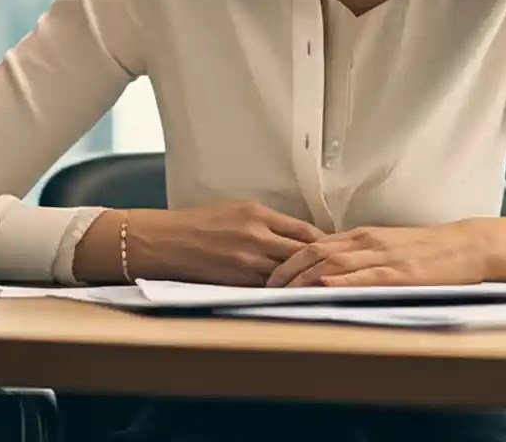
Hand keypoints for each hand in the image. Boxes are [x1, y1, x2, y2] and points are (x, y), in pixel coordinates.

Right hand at [125, 201, 324, 286]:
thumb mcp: (236, 210)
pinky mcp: (238, 281)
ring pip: (291, 274)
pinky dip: (285, 291)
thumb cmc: (198, 223)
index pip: (305, 230)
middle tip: (339, 272)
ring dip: (307, 280)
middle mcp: (257, 236)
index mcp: (258, 214)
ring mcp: (248, 261)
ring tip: (325, 287)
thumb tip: (296, 237)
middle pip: (305, 253)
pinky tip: (296, 295)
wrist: (166, 241)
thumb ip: (267, 223)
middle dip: (322, 263)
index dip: (325, 242)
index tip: (336, 249)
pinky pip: (271, 288)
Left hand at [266, 223, 489, 287]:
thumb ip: (358, 253)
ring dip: (303, 276)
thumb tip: (328, 265)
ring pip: (332, 262)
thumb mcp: (385, 245)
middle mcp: (365, 242)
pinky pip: (363, 275)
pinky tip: (322, 285)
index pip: (314, 244)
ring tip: (281, 290)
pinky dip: (340, 280)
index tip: (269, 273)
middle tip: (265, 285)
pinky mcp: (398, 272)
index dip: (287, 258)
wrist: (463, 246)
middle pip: (314, 251)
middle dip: (286, 268)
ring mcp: (380, 256)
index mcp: (361, 235)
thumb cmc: (426, 248)